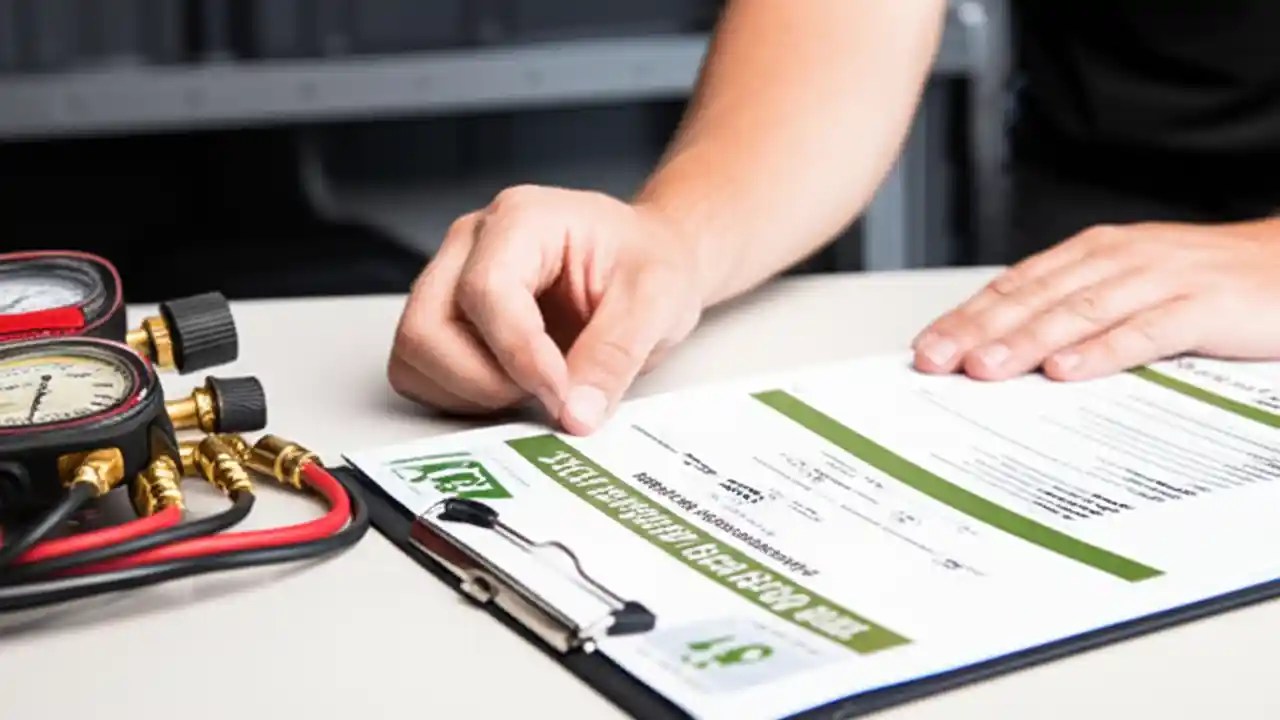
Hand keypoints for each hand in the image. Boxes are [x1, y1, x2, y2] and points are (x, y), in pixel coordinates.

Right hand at [388, 185, 703, 433]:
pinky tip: (511, 386)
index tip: (562, 394)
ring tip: (531, 386)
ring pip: (415, 353)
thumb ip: (614, 357)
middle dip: (484, 381)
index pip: (486, 291)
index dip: (520, 355)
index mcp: (522, 220)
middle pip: (427, 327)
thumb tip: (575, 414)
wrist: (647, 258)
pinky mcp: (446, 317)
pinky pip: (419, 371)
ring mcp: (451, 280)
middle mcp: (472, 244)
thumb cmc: (647, 260)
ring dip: (469, 391)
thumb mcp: (656, 301)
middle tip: (547, 391)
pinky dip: (459, 396)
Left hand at [910, 219, 1279, 380]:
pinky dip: (1102, 351)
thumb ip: (1077, 310)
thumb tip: (1006, 348)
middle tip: (936, 362)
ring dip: (1026, 341)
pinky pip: (1145, 330)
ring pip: (1079, 312)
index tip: (926, 347)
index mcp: (1095, 253)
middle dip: (979, 331)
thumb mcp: (1131, 288)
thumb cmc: (1207, 283)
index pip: (1016, 285)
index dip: (967, 316)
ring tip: (985, 369)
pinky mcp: (1203, 306)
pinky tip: (1067, 371)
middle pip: (1035, 298)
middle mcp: (1120, 259)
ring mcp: (1162, 279)